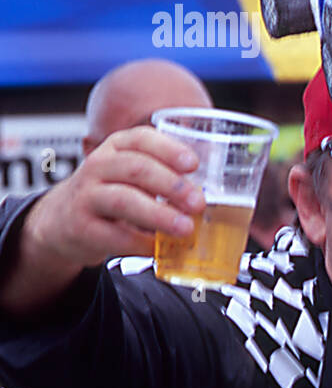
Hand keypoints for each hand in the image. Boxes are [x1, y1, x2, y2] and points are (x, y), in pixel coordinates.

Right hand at [25, 127, 206, 270]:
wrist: (62, 220)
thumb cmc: (111, 192)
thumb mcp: (132, 175)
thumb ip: (166, 176)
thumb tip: (214, 194)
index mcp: (117, 148)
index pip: (141, 138)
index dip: (169, 149)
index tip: (193, 164)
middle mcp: (99, 166)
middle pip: (137, 168)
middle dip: (172, 185)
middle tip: (199, 203)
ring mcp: (86, 196)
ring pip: (124, 200)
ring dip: (159, 214)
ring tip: (184, 227)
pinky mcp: (80, 227)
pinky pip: (114, 235)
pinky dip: (141, 243)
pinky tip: (159, 248)